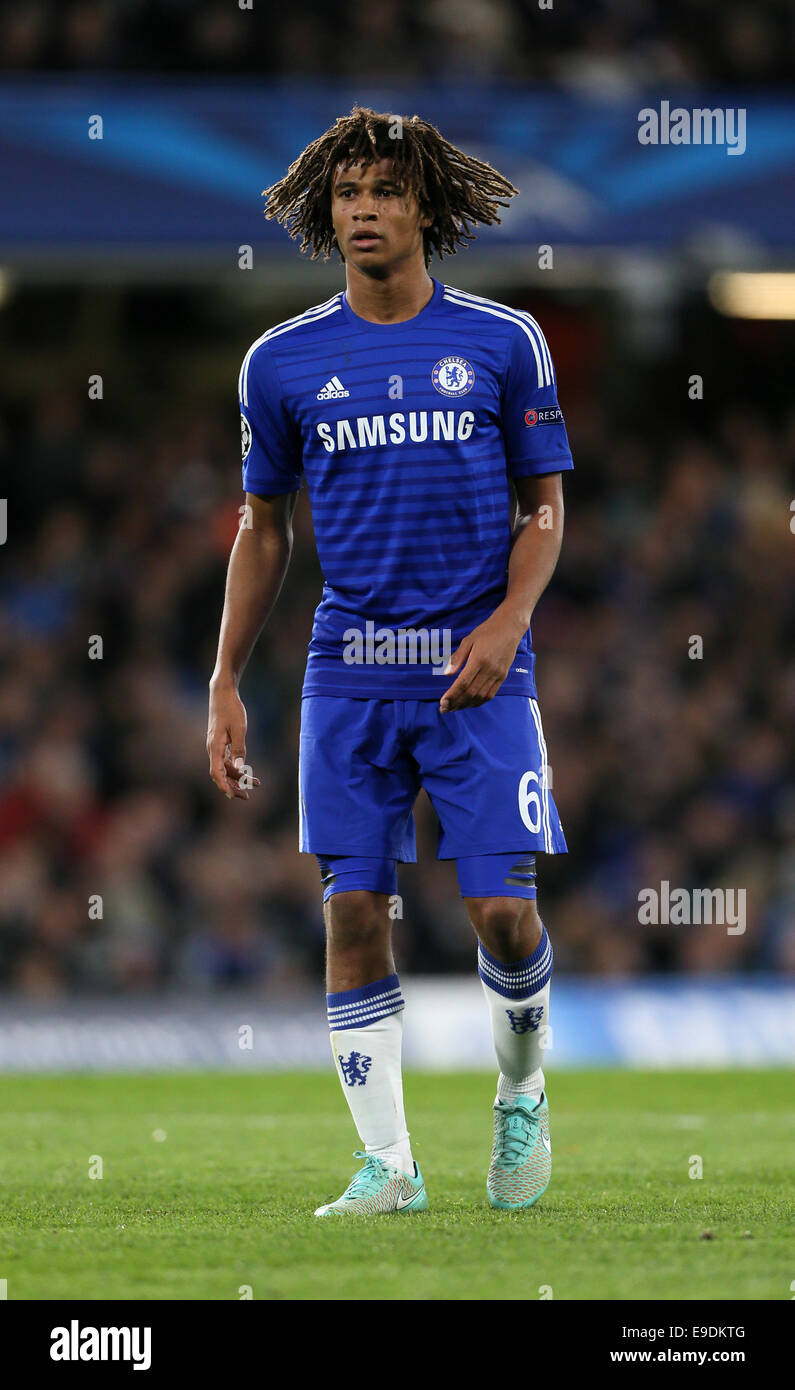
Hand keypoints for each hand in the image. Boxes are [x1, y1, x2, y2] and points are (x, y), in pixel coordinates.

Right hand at [207, 682, 259, 799]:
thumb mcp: (239, 728)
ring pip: (225, 768)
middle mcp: (213, 749)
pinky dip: (236, 768)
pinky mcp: (221, 742)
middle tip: (247, 797)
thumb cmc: (231, 708)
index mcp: (215, 747)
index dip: (224, 786)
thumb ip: (239, 748)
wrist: (222, 693)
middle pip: (220, 774)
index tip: (232, 796)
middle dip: (232, 786)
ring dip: (237, 778)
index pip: (217, 773)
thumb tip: (240, 767)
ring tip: (255, 784)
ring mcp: (216, 746)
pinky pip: (227, 760)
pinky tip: (246, 772)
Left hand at [439, 607, 524, 712]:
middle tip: (444, 709)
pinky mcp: (503, 676)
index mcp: (479, 660)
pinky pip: (490, 694)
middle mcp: (489, 669)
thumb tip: (446, 673)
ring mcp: (498, 674)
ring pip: (480, 696)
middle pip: (471, 693)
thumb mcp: (468, 640)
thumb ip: (457, 658)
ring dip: (466, 704)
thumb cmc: (486, 631)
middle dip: (456, 703)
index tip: (442, 702)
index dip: (452, 695)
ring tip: (454, 708)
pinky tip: (469, 703)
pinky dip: (478, 701)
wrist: (510, 627)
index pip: (463, 683)